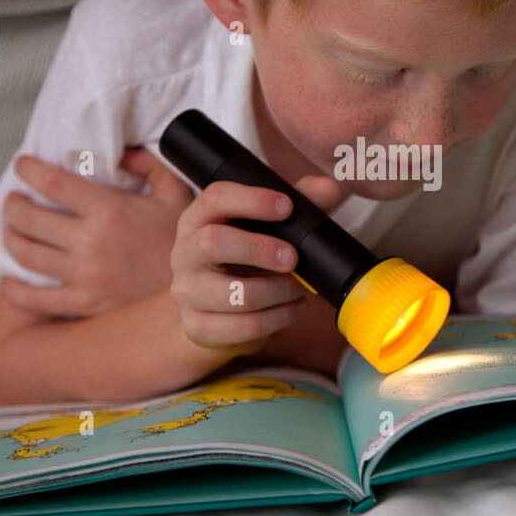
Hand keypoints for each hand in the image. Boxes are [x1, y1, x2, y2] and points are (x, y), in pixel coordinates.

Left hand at [0, 148, 192, 316]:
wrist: (201, 289)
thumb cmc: (185, 240)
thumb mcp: (176, 194)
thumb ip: (149, 166)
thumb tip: (122, 152)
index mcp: (109, 210)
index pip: (52, 183)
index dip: (28, 170)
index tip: (21, 165)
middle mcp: (90, 242)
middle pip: (29, 218)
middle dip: (13, 205)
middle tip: (12, 200)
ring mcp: (84, 276)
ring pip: (26, 254)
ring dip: (11, 238)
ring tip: (12, 231)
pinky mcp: (85, 304)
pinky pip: (36, 298)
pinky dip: (16, 289)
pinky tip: (10, 280)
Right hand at [170, 174, 346, 359]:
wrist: (218, 312)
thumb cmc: (245, 258)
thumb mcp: (269, 226)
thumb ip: (300, 202)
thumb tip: (331, 188)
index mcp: (199, 218)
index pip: (215, 198)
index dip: (252, 200)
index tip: (286, 207)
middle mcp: (185, 252)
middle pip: (213, 243)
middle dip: (260, 249)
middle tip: (293, 258)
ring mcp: (187, 292)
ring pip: (235, 294)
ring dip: (279, 291)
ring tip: (301, 288)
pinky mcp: (197, 327)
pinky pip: (244, 327)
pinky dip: (279, 318)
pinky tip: (294, 308)